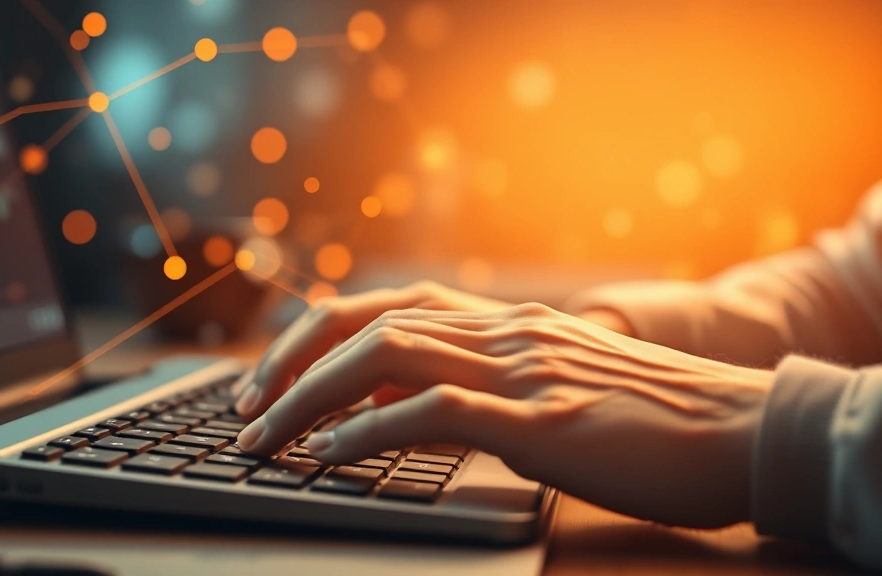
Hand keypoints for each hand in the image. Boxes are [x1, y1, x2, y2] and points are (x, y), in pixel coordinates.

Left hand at [236, 283, 772, 527]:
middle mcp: (501, 332)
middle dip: (290, 364)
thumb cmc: (649, 419)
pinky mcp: (540, 416)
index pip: (385, 307)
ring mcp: (519, 369)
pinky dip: (368, 431)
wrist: (742, 426)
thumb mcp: (552, 388)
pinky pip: (434, 409)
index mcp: (503, 324)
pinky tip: (328, 458)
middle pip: (367, 322)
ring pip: (385, 355)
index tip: (271, 380)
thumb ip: (486, 385)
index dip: (315, 337)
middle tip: (244, 412)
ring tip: (263, 438)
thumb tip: (408, 408)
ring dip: (309, 398)